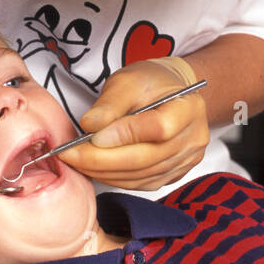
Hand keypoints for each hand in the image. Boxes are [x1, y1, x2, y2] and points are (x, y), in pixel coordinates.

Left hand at [66, 59, 209, 190]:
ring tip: (77, 161)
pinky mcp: (174, 174)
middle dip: (101, 160)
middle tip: (70, 155)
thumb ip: (110, 104)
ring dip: (104, 172)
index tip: (90, 136)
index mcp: (188, 109)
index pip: (157, 129)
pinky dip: (115, 178)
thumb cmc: (151, 83)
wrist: (171, 92)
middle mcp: (193, 139)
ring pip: (140, 176)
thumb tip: (89, 126)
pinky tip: (95, 169)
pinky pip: (141, 183)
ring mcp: (186, 160)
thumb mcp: (128, 80)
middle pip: (146, 158)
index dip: (122, 136)